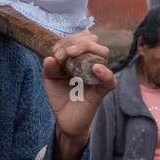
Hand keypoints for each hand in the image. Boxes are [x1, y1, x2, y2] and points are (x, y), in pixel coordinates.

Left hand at [42, 32, 114, 151]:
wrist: (65, 121)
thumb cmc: (61, 97)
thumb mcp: (50, 80)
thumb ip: (49, 68)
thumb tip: (50, 58)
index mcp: (80, 58)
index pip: (82, 38)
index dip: (68, 40)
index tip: (55, 50)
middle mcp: (91, 64)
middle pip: (94, 42)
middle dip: (76, 42)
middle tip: (62, 54)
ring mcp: (98, 76)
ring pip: (103, 53)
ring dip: (86, 49)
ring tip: (71, 56)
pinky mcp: (101, 91)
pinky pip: (110, 80)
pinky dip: (105, 72)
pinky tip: (95, 68)